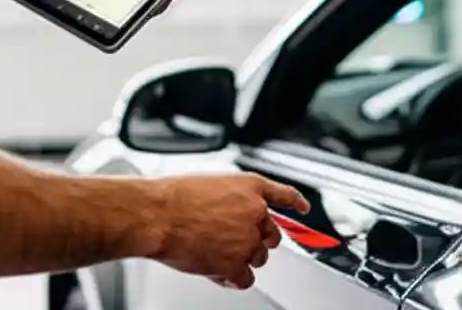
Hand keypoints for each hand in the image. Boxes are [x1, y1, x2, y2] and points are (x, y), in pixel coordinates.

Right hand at [151, 173, 310, 289]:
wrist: (157, 215)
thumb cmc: (174, 197)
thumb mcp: (211, 183)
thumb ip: (231, 198)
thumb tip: (234, 214)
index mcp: (250, 187)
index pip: (284, 195)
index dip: (296, 203)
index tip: (303, 209)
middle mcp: (255, 212)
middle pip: (272, 235)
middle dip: (256, 240)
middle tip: (233, 241)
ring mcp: (247, 239)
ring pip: (259, 258)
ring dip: (242, 259)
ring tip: (215, 252)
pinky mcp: (235, 264)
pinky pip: (246, 279)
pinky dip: (233, 278)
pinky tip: (217, 271)